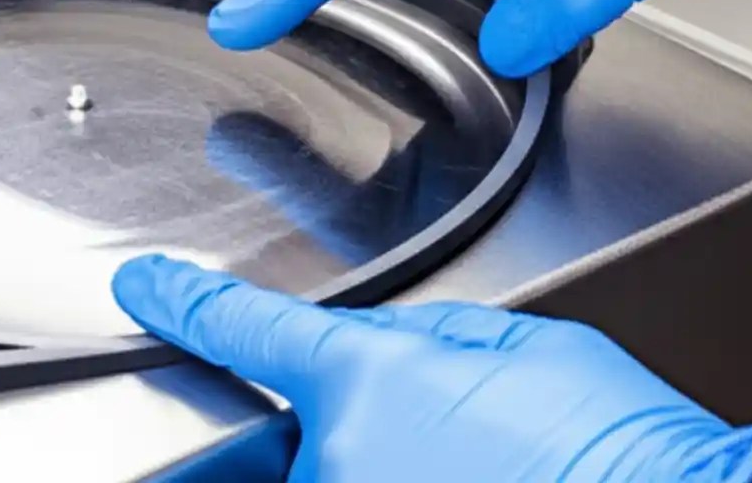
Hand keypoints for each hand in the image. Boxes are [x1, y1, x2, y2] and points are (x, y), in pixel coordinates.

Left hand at [113, 256, 751, 481]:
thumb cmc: (609, 435)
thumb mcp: (513, 342)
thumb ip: (418, 340)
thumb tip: (376, 350)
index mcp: (364, 379)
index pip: (242, 328)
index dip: (181, 303)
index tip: (142, 287)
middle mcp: (336, 463)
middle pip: (298, 433)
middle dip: (353, 425)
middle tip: (459, 439)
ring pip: (335, 480)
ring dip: (388, 468)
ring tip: (482, 470)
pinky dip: (401, 480)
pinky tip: (475, 477)